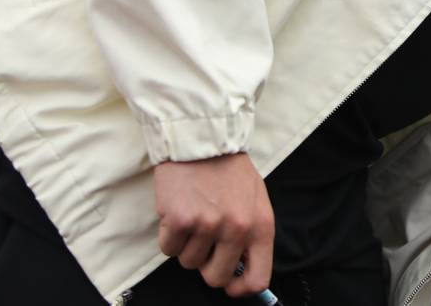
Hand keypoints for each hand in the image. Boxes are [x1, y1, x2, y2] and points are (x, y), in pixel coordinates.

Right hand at [153, 152, 274, 296]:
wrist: (202, 141)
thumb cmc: (229, 171)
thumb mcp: (255, 200)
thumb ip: (252, 235)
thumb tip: (243, 269)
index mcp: (261, 226)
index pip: (257, 278)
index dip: (240, 289)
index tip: (230, 285)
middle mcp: (237, 229)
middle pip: (216, 278)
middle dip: (207, 265)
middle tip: (205, 242)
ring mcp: (208, 226)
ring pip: (189, 263)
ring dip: (188, 245)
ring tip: (195, 215)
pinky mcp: (180, 221)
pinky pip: (169, 249)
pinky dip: (170, 236)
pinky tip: (179, 211)